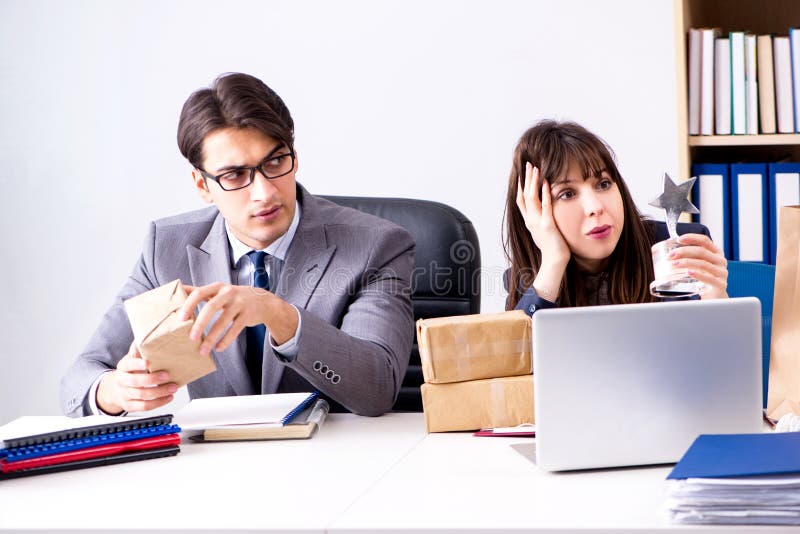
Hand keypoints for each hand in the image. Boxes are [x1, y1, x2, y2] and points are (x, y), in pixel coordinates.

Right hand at [96, 343, 176, 413]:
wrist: (114, 389)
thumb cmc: (128, 371)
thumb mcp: (131, 359)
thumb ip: (138, 350)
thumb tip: (143, 336)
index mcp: (123, 367)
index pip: (128, 365)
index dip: (137, 364)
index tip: (148, 362)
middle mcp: (123, 381)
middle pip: (136, 382)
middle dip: (153, 379)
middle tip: (167, 375)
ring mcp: (126, 395)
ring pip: (142, 395)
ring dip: (160, 392)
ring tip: (173, 387)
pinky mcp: (130, 406)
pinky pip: (145, 406)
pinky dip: (159, 402)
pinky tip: (168, 397)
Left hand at [180, 283, 298, 354]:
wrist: (263, 301)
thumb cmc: (235, 298)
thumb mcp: (219, 291)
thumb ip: (201, 292)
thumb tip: (177, 290)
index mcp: (217, 287)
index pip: (200, 293)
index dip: (189, 305)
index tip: (181, 319)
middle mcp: (229, 292)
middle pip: (211, 307)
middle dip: (200, 323)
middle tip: (191, 338)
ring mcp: (240, 303)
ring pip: (223, 321)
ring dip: (212, 338)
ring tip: (203, 350)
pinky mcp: (248, 314)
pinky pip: (235, 329)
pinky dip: (226, 340)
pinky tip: (218, 349)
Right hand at [516, 162, 570, 269]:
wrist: (554, 261)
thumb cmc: (552, 248)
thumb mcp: (543, 232)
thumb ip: (541, 222)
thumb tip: (543, 215)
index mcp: (529, 221)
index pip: (521, 200)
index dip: (521, 186)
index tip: (522, 174)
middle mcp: (530, 220)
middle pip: (524, 195)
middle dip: (526, 179)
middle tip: (528, 164)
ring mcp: (537, 222)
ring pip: (531, 198)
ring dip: (533, 182)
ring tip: (535, 168)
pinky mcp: (547, 225)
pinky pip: (545, 206)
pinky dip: (544, 193)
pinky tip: (545, 182)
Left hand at [669, 233, 727, 298]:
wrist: (715, 297)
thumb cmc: (704, 279)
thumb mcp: (698, 266)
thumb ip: (689, 258)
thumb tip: (669, 253)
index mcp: (715, 253)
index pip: (705, 241)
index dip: (692, 238)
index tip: (679, 239)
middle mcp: (720, 261)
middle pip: (702, 251)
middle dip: (683, 251)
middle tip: (670, 255)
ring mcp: (721, 273)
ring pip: (703, 264)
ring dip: (686, 262)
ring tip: (673, 264)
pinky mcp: (720, 285)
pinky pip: (709, 278)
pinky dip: (698, 274)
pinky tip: (688, 272)